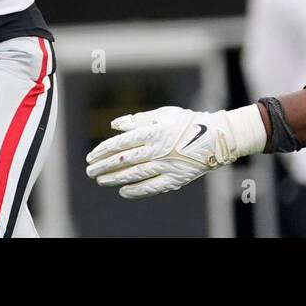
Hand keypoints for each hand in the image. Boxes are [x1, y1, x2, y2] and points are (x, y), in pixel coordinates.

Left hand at [85, 104, 267, 199]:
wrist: (216, 138)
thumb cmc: (187, 122)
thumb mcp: (163, 115)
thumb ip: (138, 120)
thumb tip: (114, 125)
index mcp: (154, 132)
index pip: (122, 143)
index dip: (103, 150)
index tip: (91, 155)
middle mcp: (158, 150)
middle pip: (124, 161)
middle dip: (103, 166)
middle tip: (89, 170)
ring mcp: (166, 166)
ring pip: (133, 175)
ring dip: (113, 179)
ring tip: (100, 180)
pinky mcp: (174, 179)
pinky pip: (150, 187)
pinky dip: (135, 191)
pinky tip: (122, 191)